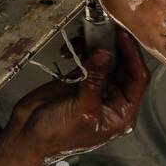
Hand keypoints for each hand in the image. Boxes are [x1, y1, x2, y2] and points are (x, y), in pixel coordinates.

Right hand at [0, 27, 149, 165]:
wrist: (27, 136)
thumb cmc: (56, 136)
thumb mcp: (82, 109)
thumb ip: (95, 80)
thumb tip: (105, 54)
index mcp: (122, 113)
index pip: (138, 80)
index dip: (133, 57)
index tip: (123, 37)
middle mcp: (113, 101)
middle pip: (124, 67)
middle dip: (115, 47)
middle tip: (105, 29)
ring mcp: (97, 89)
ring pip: (106, 60)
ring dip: (96, 46)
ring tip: (84, 38)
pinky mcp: (81, 80)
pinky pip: (89, 60)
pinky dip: (83, 50)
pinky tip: (74, 48)